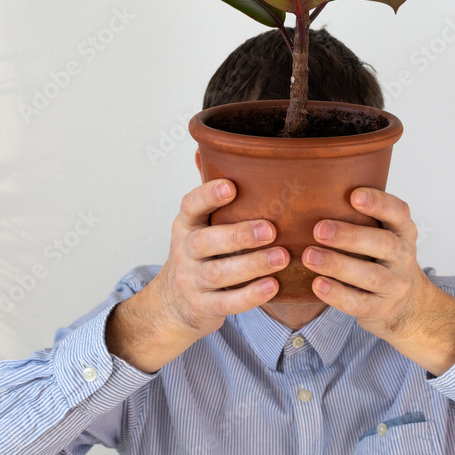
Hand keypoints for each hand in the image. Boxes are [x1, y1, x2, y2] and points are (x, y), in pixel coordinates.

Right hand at [106, 178, 287, 371]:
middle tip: (271, 229)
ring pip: (220, 273)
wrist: (172, 306)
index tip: (231, 186)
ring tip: (282, 257)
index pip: (191, 206)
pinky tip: (273, 286)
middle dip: (240, 235)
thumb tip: (206, 147)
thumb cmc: (197, 255)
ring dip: (252, 265)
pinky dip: (250, 296)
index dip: (208, 196)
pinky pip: (227, 303)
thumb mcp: (196, 224)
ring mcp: (192, 281)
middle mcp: (186, 251)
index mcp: (186, 224)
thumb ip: (207, 193)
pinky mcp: (204, 307)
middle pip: (208, 242)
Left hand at [302, 187, 454, 375]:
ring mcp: (394, 285)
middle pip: (382, 244)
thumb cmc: (383, 261)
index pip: (398, 212)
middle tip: (319, 229)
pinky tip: (317, 284)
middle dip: (349, 235)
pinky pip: (359, 303)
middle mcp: (403, 257)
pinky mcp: (380, 309)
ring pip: (370, 275)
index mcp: (403, 231)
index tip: (354, 195)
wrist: (409, 307)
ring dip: (338, 265)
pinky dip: (337, 294)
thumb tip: (314, 192)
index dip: (378, 202)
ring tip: (310, 256)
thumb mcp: (384, 235)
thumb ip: (362, 218)